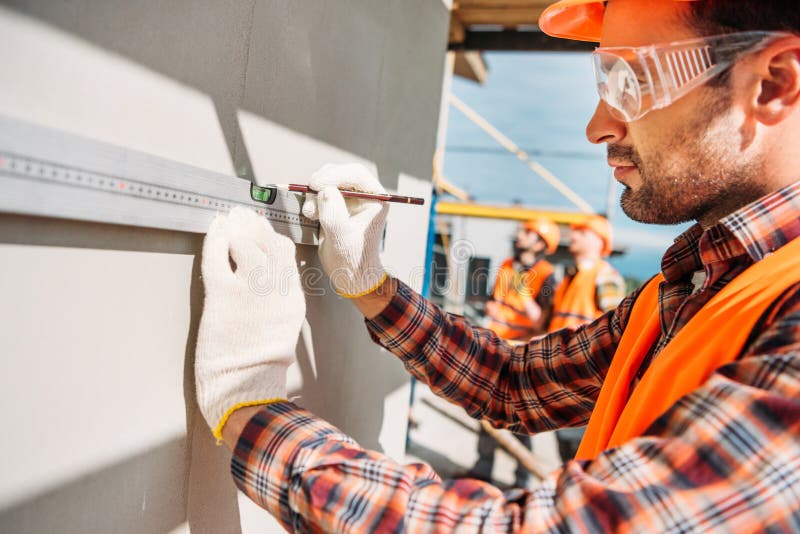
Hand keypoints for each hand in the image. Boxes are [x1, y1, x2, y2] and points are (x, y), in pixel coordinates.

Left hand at [195, 207, 305, 440]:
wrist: (246, 387)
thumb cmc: (260, 366)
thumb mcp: (283, 328)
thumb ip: (279, 300)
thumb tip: (269, 279)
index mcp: (291, 297)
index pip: (285, 253)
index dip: (270, 236)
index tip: (260, 228)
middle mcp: (274, 289)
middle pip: (267, 243)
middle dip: (253, 225)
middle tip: (242, 215)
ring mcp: (249, 290)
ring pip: (244, 245)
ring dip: (234, 229)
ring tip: (227, 221)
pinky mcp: (223, 296)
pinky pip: (217, 257)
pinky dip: (214, 239)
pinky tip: (214, 229)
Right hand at [301, 163, 387, 297]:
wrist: (349, 273)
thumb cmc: (352, 259)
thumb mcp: (342, 239)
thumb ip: (335, 215)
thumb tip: (325, 191)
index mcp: (376, 200)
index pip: (357, 174)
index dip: (335, 175)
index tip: (316, 184)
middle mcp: (365, 196)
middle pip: (341, 173)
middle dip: (323, 182)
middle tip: (310, 193)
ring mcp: (350, 199)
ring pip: (328, 180)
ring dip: (315, 193)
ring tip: (311, 212)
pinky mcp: (337, 205)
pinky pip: (321, 192)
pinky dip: (312, 199)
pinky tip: (311, 214)